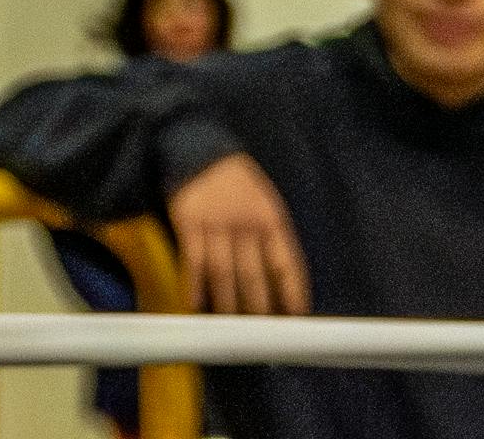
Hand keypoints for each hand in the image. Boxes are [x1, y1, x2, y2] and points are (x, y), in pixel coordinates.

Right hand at [168, 152, 306, 316]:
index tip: (295, 319)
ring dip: (226, 303)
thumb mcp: (265, 202)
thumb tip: (279, 280)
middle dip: (258, 308)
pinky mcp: (188, 222)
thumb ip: (272, 236)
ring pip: (223, 273)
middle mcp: (245, 225)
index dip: (292, 294)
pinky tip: (194, 303)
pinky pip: (193, 260)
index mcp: (271, 220)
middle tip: (259, 333)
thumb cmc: (236, 182)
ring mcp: (215, 225)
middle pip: (254, 276)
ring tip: (230, 326)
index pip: (287, 265)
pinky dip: (193, 284)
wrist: (196, 150)